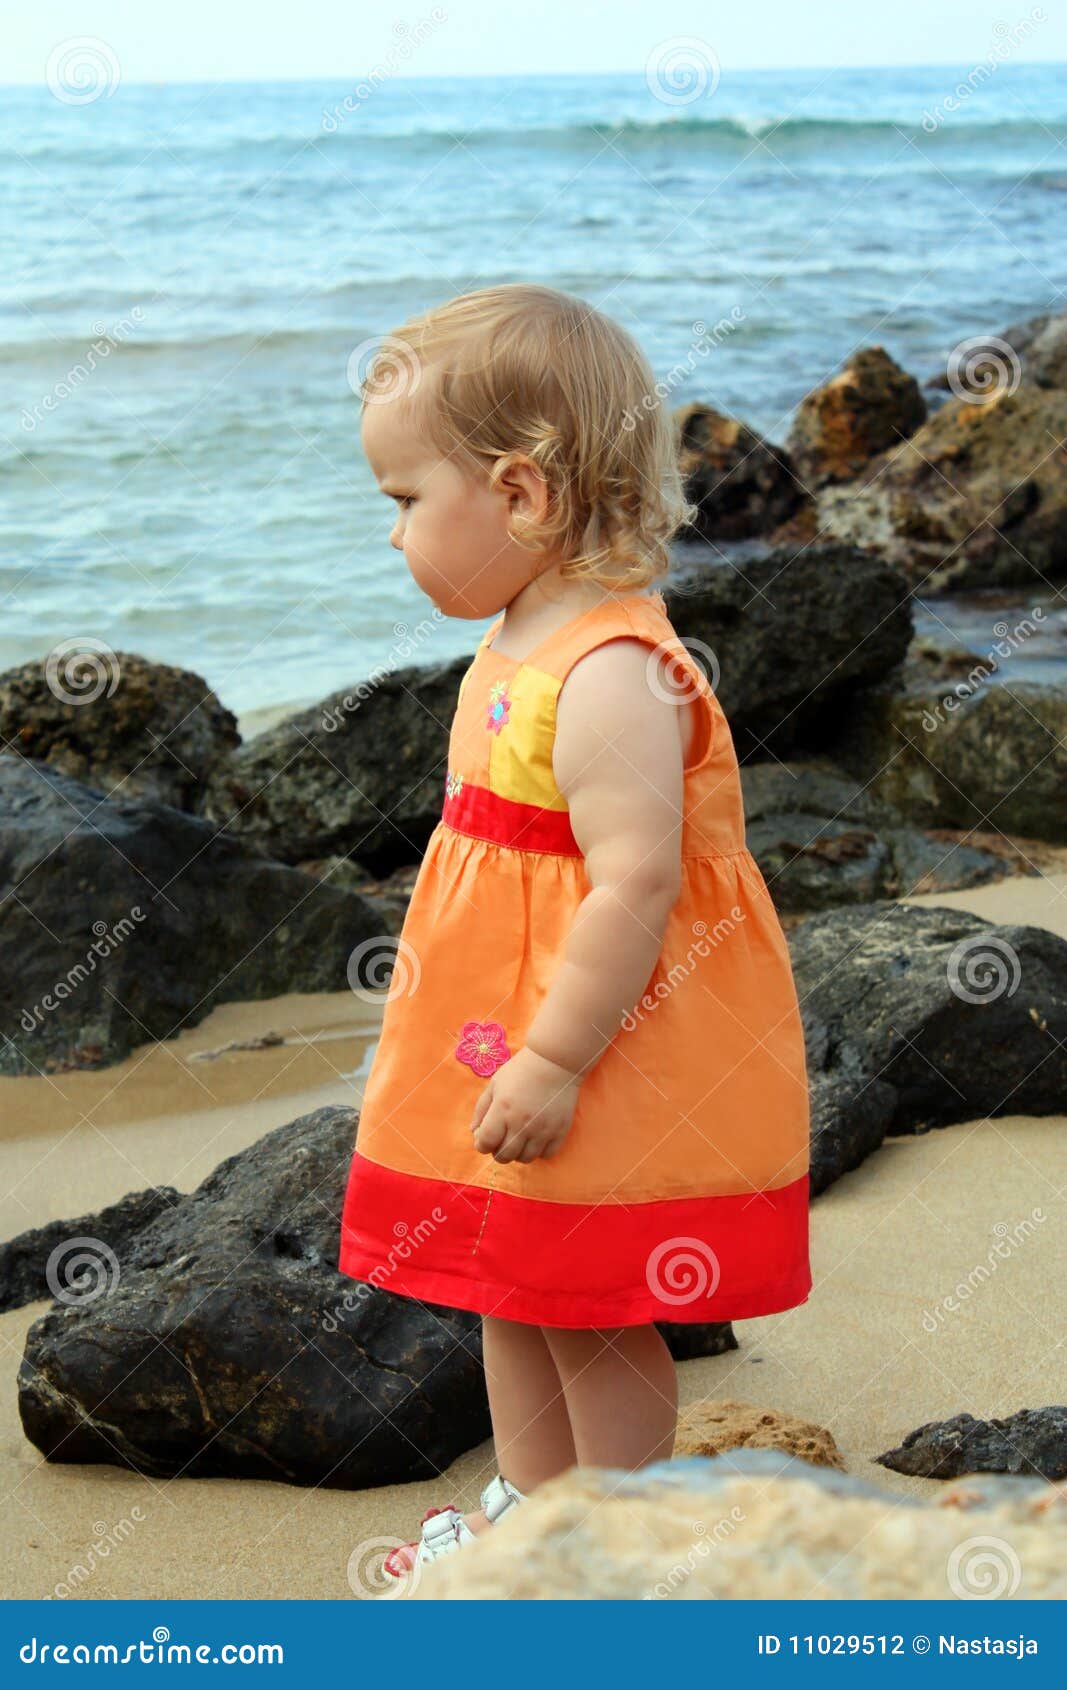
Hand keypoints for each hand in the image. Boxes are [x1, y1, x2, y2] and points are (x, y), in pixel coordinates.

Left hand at [470, 1045, 581, 1163]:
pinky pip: (546, 1155)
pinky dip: (538, 1151)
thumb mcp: (495, 1084)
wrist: (555, 1062)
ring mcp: (542, 1129)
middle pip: (504, 1156)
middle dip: (498, 1151)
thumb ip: (481, 1108)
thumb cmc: (521, 1070)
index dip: (481, 1144)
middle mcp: (521, 1123)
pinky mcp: (559, 1131)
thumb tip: (474, 1131)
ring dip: (518, 1153)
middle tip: (501, 1141)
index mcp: (502, 1110)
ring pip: (525, 1158)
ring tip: (518, 1139)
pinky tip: (535, 1138)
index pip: (485, 1142)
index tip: (484, 1138)